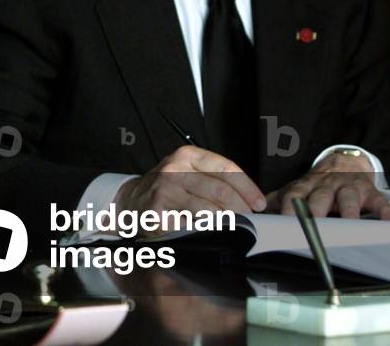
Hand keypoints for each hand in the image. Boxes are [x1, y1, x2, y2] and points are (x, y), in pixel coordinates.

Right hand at [114, 146, 265, 221]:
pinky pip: (191, 226)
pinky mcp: (159, 212)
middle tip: (249, 221)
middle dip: (241, 209)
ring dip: (227, 224)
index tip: (259, 203)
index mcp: (187, 155)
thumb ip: (214, 179)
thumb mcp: (188, 172)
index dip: (247, 188)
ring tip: (234, 229)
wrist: (131, 200)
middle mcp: (175, 169)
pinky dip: (206, 233)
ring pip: (209, 210)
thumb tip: (249, 200)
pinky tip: (210, 235)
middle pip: (220, 191)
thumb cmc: (167, 187)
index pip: (226, 168)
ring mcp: (165, 190)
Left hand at [265, 152, 389, 218]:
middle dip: (317, 210)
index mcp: (306, 186)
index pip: (295, 195)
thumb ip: (276, 201)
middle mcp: (327, 186)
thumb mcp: (296, 189)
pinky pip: (379, 201)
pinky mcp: (370, 192)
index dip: (290, 207)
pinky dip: (384, 211)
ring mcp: (349, 187)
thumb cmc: (317, 184)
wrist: (343, 162)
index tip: (286, 222)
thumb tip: (254, 214)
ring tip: (349, 226)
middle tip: (314, 225)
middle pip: (321, 196)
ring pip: (348, 197)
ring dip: (348, 211)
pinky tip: (386, 221)